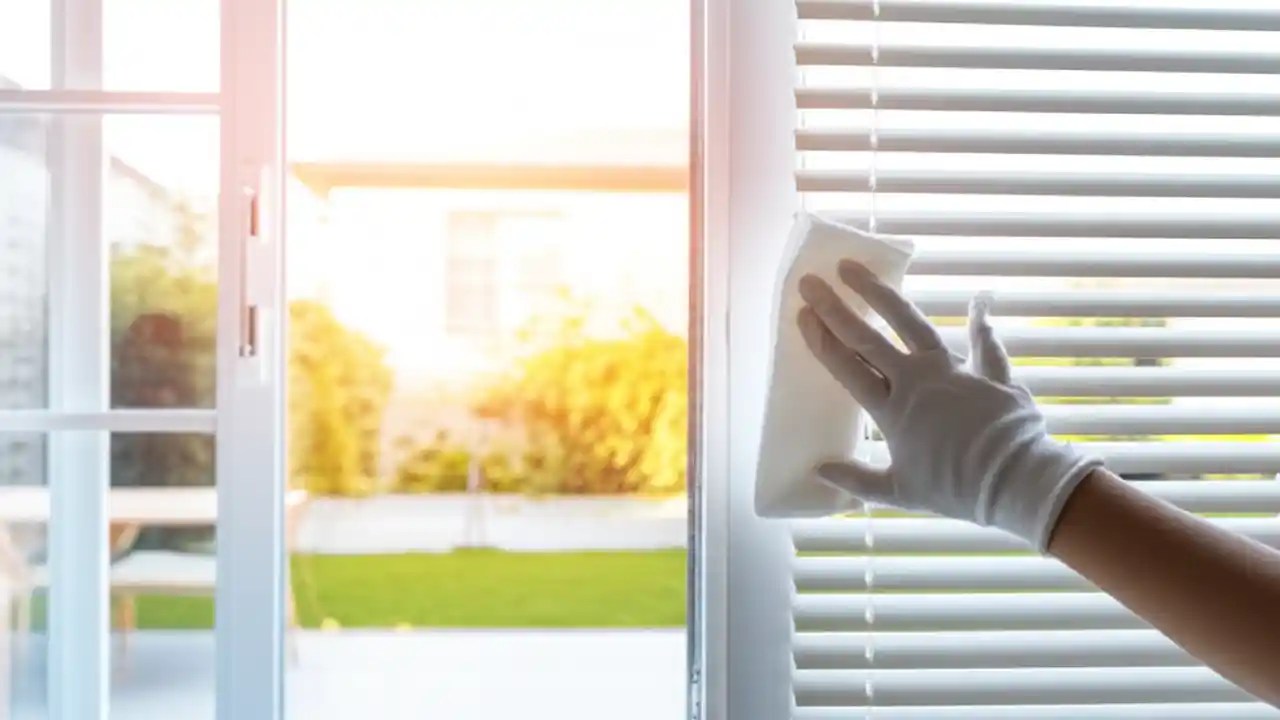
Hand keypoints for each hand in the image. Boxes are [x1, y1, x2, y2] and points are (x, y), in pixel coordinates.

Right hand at [797, 261, 1101, 549]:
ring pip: (911, 323)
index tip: (802, 314)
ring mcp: (953, 371)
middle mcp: (917, 380)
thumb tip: (821, 471)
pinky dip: (982, 321)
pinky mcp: (989, 372)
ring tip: (856, 270)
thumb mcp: (900, 492)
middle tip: (811, 282)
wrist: (1015, 480)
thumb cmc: (954, 489)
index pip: (847, 368)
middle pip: (868, 338)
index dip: (821, 340)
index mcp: (891, 410)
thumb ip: (858, 480)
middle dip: (835, 308)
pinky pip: (986, 343)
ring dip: (882, 295)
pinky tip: (979, 301)